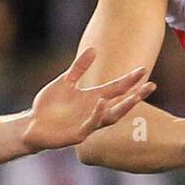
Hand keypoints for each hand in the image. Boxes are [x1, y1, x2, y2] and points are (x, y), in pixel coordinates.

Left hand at [22, 48, 155, 152]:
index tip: (143, 70)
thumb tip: (95, 50)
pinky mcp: (78, 135)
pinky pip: (91, 124)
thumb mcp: (65, 82)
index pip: (117, 89)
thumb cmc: (49, 105)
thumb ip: (79, 67)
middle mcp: (95, 112)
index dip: (130, 80)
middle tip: (151, 86)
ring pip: (111, 117)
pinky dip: (97, 113)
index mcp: (93, 98)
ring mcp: (88, 124)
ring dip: (124, 107)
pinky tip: (101, 102)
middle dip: (136, 95)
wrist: (33, 125)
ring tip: (135, 96)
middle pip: (121, 103)